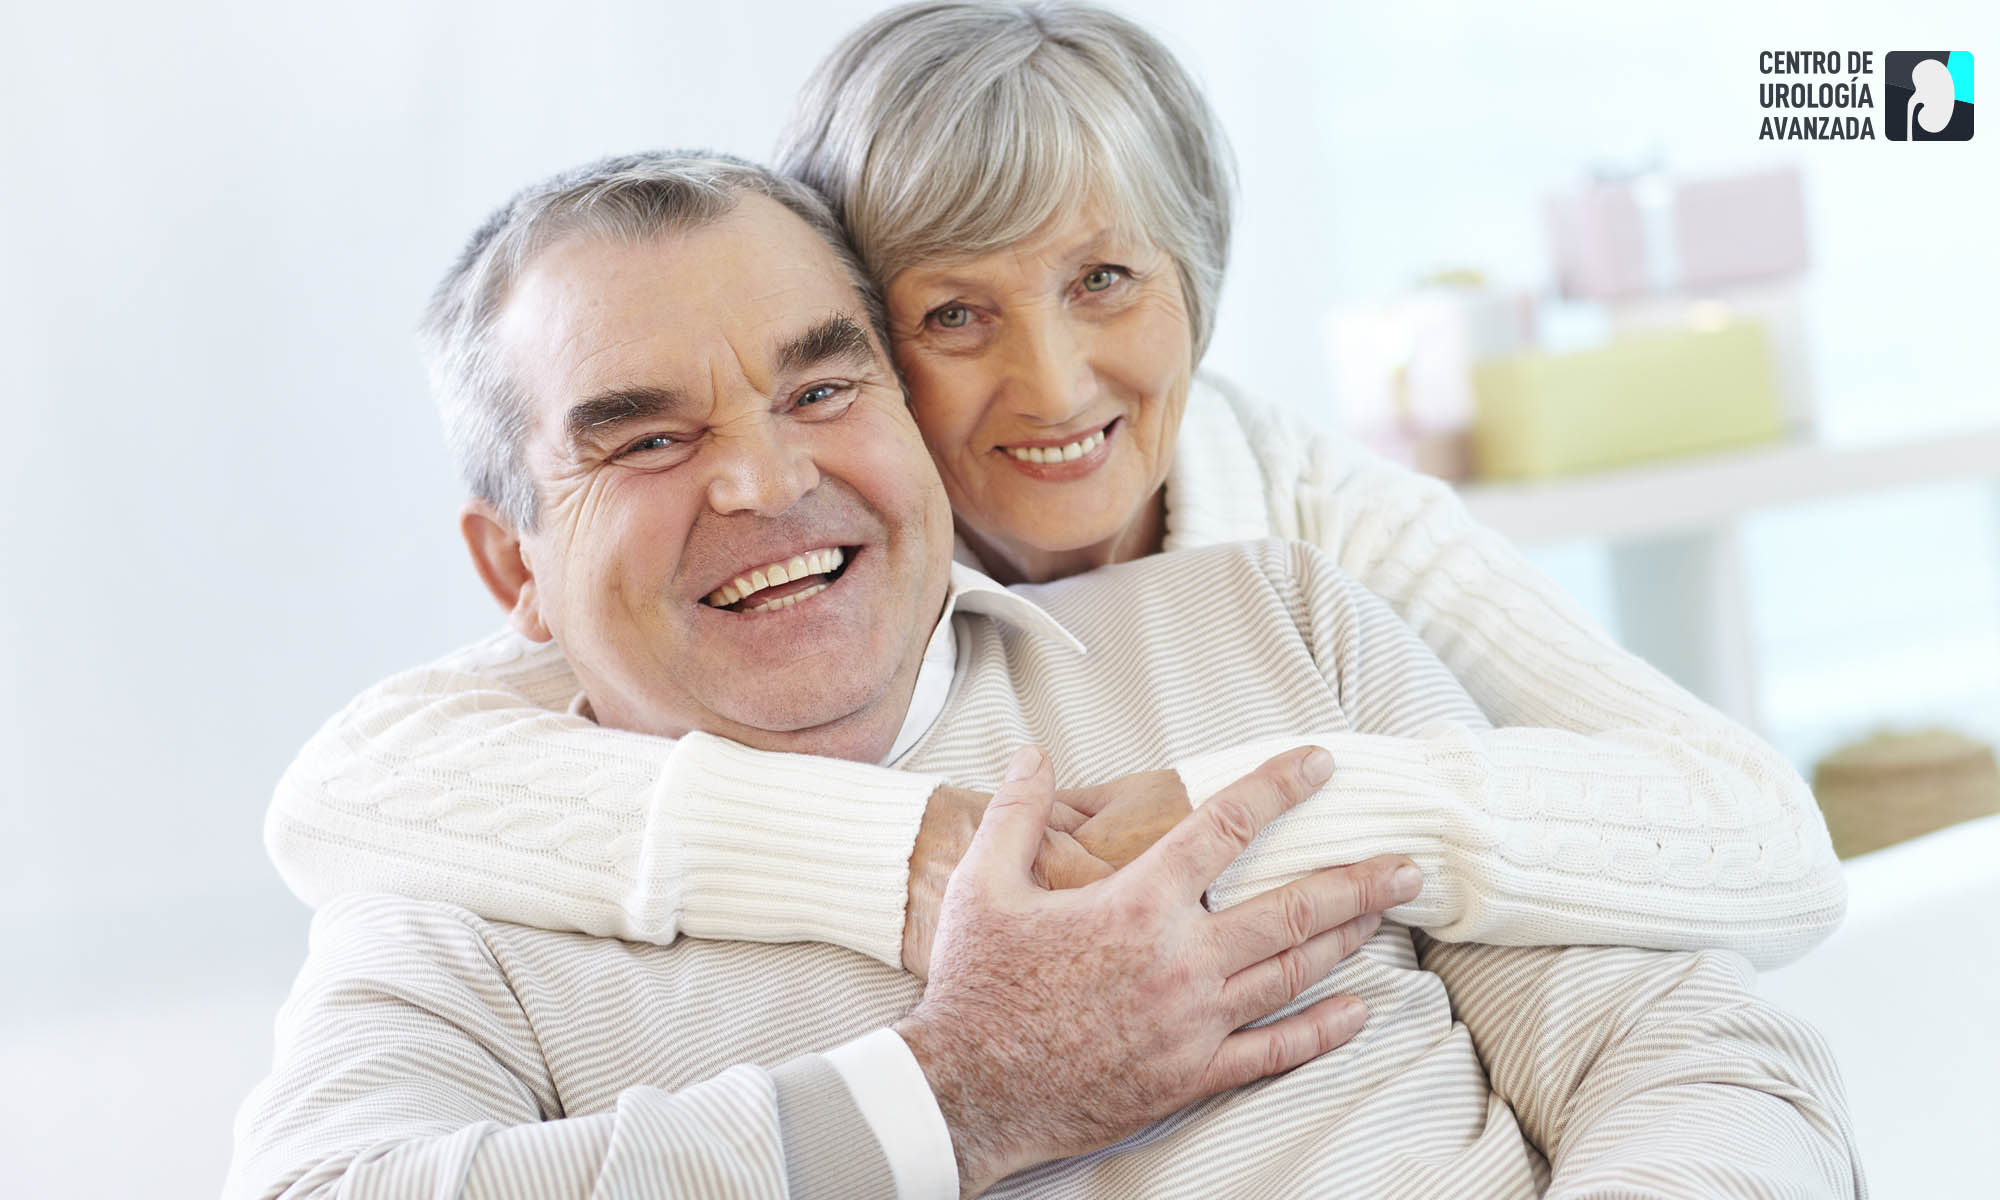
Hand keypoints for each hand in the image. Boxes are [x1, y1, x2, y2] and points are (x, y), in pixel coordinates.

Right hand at [894, 744, 1422, 1196]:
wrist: (967, 1091)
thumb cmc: (975, 987)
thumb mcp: (982, 886)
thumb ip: (1016, 815)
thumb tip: (1032, 756)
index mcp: (1137, 904)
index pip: (1226, 827)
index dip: (1279, 787)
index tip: (1320, 764)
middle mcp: (1181, 960)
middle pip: (1292, 909)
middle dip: (1358, 881)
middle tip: (1407, 863)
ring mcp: (1193, 1023)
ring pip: (1292, 973)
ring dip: (1347, 940)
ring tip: (1386, 915)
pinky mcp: (1190, 1075)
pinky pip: (1273, 1052)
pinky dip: (1320, 1030)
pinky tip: (1357, 1011)